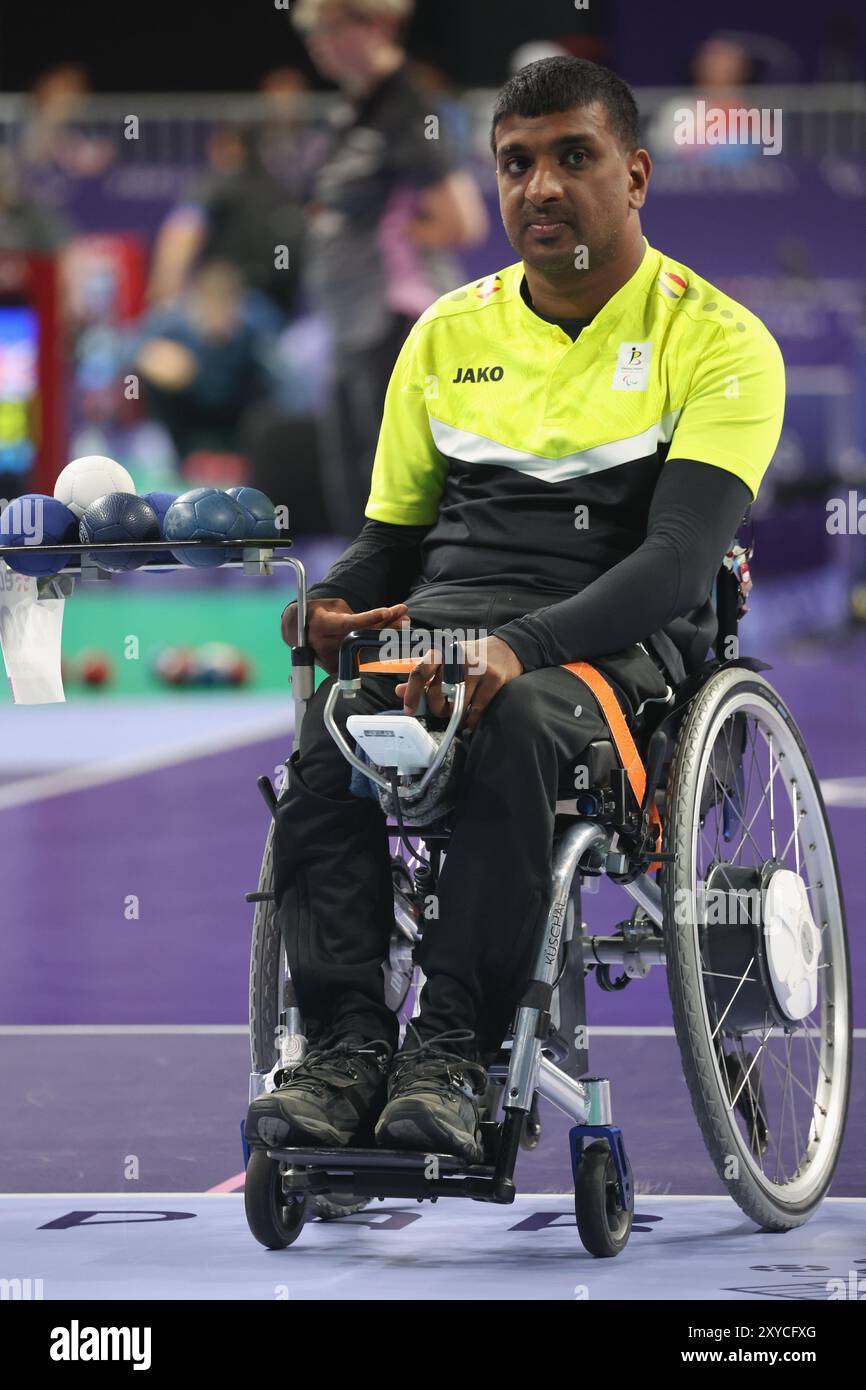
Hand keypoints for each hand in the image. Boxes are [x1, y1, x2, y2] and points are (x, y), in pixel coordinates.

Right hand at [281, 597, 408, 675]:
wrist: (298, 630)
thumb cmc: (319, 613)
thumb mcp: (334, 606)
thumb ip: (354, 615)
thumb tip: (382, 619)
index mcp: (322, 625)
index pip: (349, 623)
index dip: (369, 618)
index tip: (387, 611)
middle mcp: (325, 643)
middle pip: (362, 636)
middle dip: (385, 625)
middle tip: (402, 613)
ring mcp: (330, 658)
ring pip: (365, 647)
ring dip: (386, 634)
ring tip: (402, 620)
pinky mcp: (335, 667)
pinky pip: (361, 656)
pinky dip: (376, 645)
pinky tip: (391, 635)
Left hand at [396, 635, 523, 732]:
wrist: (507, 649)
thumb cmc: (472, 657)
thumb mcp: (446, 661)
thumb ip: (423, 676)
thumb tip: (400, 691)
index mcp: (443, 651)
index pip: (420, 672)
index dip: (412, 693)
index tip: (409, 709)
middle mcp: (458, 658)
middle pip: (437, 694)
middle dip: (437, 708)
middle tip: (443, 709)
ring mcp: (477, 668)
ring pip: (456, 706)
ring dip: (456, 715)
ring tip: (461, 710)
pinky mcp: (493, 679)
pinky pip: (475, 711)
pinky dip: (471, 720)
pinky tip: (471, 717)